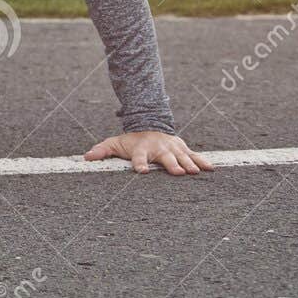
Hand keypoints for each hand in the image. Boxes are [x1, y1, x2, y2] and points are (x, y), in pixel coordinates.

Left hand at [84, 131, 212, 175]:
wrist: (149, 125)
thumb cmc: (131, 141)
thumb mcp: (114, 143)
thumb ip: (102, 151)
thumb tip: (86, 157)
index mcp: (140, 149)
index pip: (138, 157)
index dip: (139, 163)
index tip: (141, 171)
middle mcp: (158, 148)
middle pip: (165, 157)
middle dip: (171, 164)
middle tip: (177, 172)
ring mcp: (172, 148)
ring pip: (182, 156)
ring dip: (188, 164)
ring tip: (195, 172)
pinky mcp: (183, 148)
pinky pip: (194, 155)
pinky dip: (203, 161)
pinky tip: (212, 169)